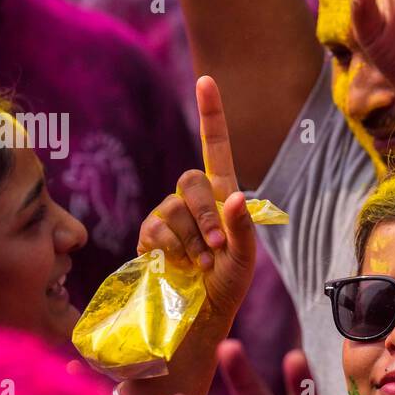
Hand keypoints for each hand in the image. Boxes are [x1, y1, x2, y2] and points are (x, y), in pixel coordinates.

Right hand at [137, 76, 255, 315]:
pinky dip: (173, 250)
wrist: (199, 314)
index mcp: (223, 196)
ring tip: (202, 265)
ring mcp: (168, 215)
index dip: (210, 114)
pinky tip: (180, 266)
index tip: (205, 80)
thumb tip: (233, 197)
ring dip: (191, 241)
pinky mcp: (148, 235)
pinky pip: (157, 230)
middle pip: (191, 180)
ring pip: (174, 209)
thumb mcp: (245, 259)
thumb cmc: (228, 284)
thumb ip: (243, 229)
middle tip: (217, 248)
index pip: (216, 147)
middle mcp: (193, 199)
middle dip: (206, 215)